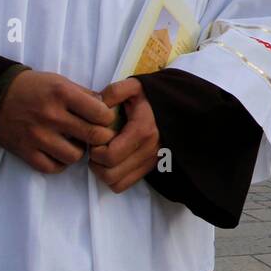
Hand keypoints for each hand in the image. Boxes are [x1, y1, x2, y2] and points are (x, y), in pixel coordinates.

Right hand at [0, 70, 115, 174]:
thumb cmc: (34, 88)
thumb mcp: (61, 82)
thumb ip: (85, 95)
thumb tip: (108, 108)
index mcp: (62, 94)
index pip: (101, 113)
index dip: (108, 118)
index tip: (105, 119)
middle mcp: (51, 116)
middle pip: (93, 136)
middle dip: (102, 137)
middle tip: (98, 134)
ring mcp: (37, 136)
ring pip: (75, 156)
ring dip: (80, 151)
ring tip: (75, 142)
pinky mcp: (26, 152)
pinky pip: (53, 168)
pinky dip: (60, 163)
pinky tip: (60, 152)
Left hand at [89, 78, 161, 192]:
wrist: (175, 105)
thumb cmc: (149, 96)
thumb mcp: (133, 86)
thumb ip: (114, 92)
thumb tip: (96, 105)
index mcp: (142, 131)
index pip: (109, 156)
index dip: (94, 150)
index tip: (95, 138)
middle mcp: (149, 150)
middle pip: (110, 174)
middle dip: (96, 163)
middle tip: (96, 148)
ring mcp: (151, 161)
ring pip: (117, 184)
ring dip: (104, 172)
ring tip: (103, 155)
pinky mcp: (151, 167)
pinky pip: (125, 185)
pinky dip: (114, 177)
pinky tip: (114, 161)